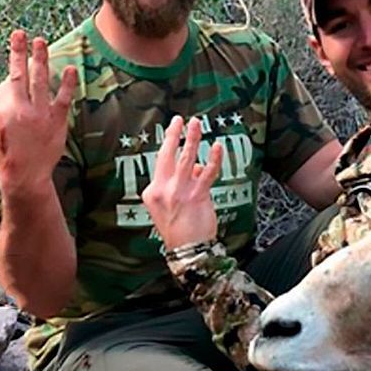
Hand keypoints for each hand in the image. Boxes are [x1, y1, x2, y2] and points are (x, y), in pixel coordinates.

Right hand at [0, 30, 77, 195]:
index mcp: (5, 108)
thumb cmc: (8, 150)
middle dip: (23, 52)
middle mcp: (23, 108)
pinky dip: (67, 83)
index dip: (13, 60)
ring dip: (42, 60)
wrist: (25, 173)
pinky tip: (70, 68)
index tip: (16, 44)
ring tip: (42, 43)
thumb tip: (8, 84)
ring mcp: (41, 113)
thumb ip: (1, 104)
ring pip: (41, 81)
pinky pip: (63, 97)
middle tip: (25, 35)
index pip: (10, 78)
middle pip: (22, 74)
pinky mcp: (57, 121)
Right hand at [142, 116, 223, 250]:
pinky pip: (207, 173)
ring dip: (191, 139)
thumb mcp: (171, 205)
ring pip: (185, 159)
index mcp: (152, 192)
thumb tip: (195, 166)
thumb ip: (182, 183)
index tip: (174, 131)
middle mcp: (162, 190)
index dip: (170, 148)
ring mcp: (179, 193)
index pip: (160, 164)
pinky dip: (213, 159)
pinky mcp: (197, 197)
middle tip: (179, 119)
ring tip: (196, 123)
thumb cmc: (180, 229)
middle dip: (172, 134)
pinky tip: (217, 147)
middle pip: (166, 156)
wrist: (187, 251)